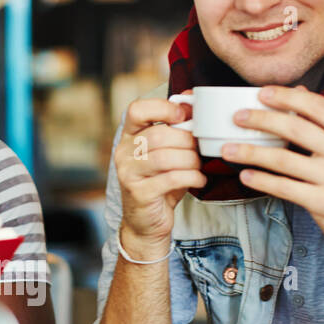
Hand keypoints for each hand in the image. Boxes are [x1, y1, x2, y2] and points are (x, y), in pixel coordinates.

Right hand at [113, 96, 205, 253]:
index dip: (162, 108)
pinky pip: (171, 178)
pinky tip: (199, 180)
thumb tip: (192, 100)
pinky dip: (192, 177)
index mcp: (129, 137)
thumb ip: (176, 129)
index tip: (183, 116)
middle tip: (200, 149)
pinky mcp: (139, 193)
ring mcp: (128, 174)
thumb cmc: (161, 184)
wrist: (146, 224)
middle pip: (159, 135)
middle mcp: (123, 152)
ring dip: (191, 160)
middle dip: (187, 140)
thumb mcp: (168, 153)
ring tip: (199, 166)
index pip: (137, 110)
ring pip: (166, 157)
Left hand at [224, 86, 323, 259]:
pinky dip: (261, 180)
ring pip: (283, 159)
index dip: (287, 96)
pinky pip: (284, 187)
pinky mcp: (323, 202)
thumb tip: (298, 89)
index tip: (261, 92)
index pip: (316, 105)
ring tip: (227, 149)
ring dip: (251, 152)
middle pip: (295, 128)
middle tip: (237, 117)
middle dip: (261, 120)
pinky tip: (245, 175)